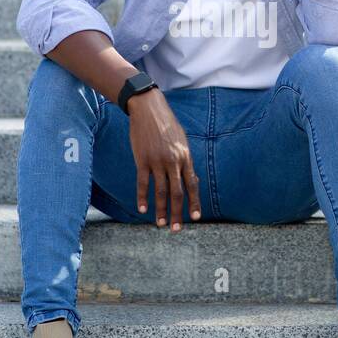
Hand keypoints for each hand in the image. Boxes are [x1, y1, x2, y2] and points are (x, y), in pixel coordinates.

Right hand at [127, 89, 201, 232]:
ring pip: (161, 191)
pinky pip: (143, 183)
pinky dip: (143, 197)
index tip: (196, 218)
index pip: (192, 185)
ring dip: (161, 210)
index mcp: (185, 157)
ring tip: (160, 224)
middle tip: (176, 229)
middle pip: (177, 193)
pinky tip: (143, 209)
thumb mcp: (181, 141)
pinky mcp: (142, 159)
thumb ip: (185, 161)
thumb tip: (191, 179)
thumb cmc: (166, 125)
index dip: (194, 202)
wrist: (149, 109)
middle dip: (177, 213)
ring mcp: (157, 161)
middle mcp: (173, 161)